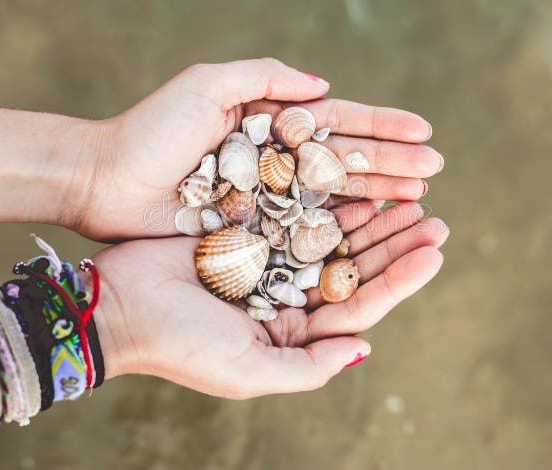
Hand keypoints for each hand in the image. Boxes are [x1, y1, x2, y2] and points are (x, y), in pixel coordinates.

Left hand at [71, 58, 441, 239]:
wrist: (104, 180)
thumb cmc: (151, 129)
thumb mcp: (206, 86)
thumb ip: (263, 77)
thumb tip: (323, 87)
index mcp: (268, 122)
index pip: (336, 122)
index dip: (380, 127)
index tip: (423, 132)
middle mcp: (274, 160)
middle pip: (343, 161)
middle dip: (390, 164)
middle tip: (435, 172)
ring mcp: (266, 197)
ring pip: (332, 198)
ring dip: (376, 197)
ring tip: (419, 200)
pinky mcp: (252, 231)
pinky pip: (302, 231)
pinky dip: (339, 231)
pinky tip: (372, 230)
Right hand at [92, 200, 448, 397]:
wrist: (116, 305)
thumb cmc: (179, 345)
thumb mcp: (247, 371)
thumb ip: (309, 365)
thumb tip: (366, 349)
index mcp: (293, 332)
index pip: (359, 305)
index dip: (400, 279)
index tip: (434, 252)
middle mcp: (286, 296)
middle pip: (354, 267)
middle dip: (394, 243)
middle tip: (433, 218)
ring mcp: (268, 260)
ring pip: (332, 235)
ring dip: (369, 217)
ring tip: (407, 194)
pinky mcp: (247, 229)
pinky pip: (297, 209)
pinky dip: (326, 197)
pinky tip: (353, 180)